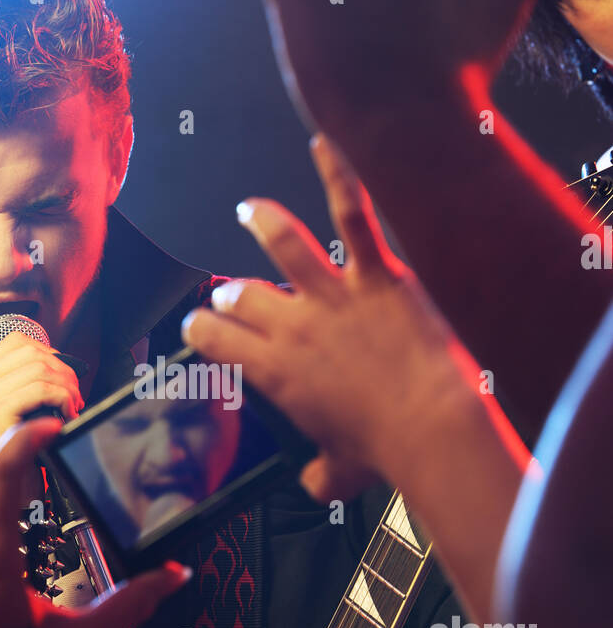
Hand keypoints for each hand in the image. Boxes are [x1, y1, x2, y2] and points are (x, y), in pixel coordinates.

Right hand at [0, 331, 84, 500]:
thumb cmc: (7, 469)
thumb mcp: (10, 422)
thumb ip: (21, 392)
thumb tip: (56, 367)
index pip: (13, 343)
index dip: (47, 351)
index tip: (61, 373)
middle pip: (27, 351)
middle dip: (61, 368)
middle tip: (72, 395)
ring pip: (36, 369)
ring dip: (65, 385)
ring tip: (71, 408)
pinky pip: (38, 390)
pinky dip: (61, 398)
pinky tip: (65, 416)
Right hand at [182, 134, 478, 492]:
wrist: (430, 428)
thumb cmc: (385, 454)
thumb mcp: (338, 476)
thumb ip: (317, 477)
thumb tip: (313, 485)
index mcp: (274, 374)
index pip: (215, 342)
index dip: (201, 332)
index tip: (198, 328)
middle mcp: (291, 327)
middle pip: (241, 295)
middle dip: (227, 292)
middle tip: (227, 292)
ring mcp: (332, 296)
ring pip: (283, 245)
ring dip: (260, 223)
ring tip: (248, 211)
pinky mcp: (377, 275)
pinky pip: (352, 215)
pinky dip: (337, 174)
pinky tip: (324, 142)